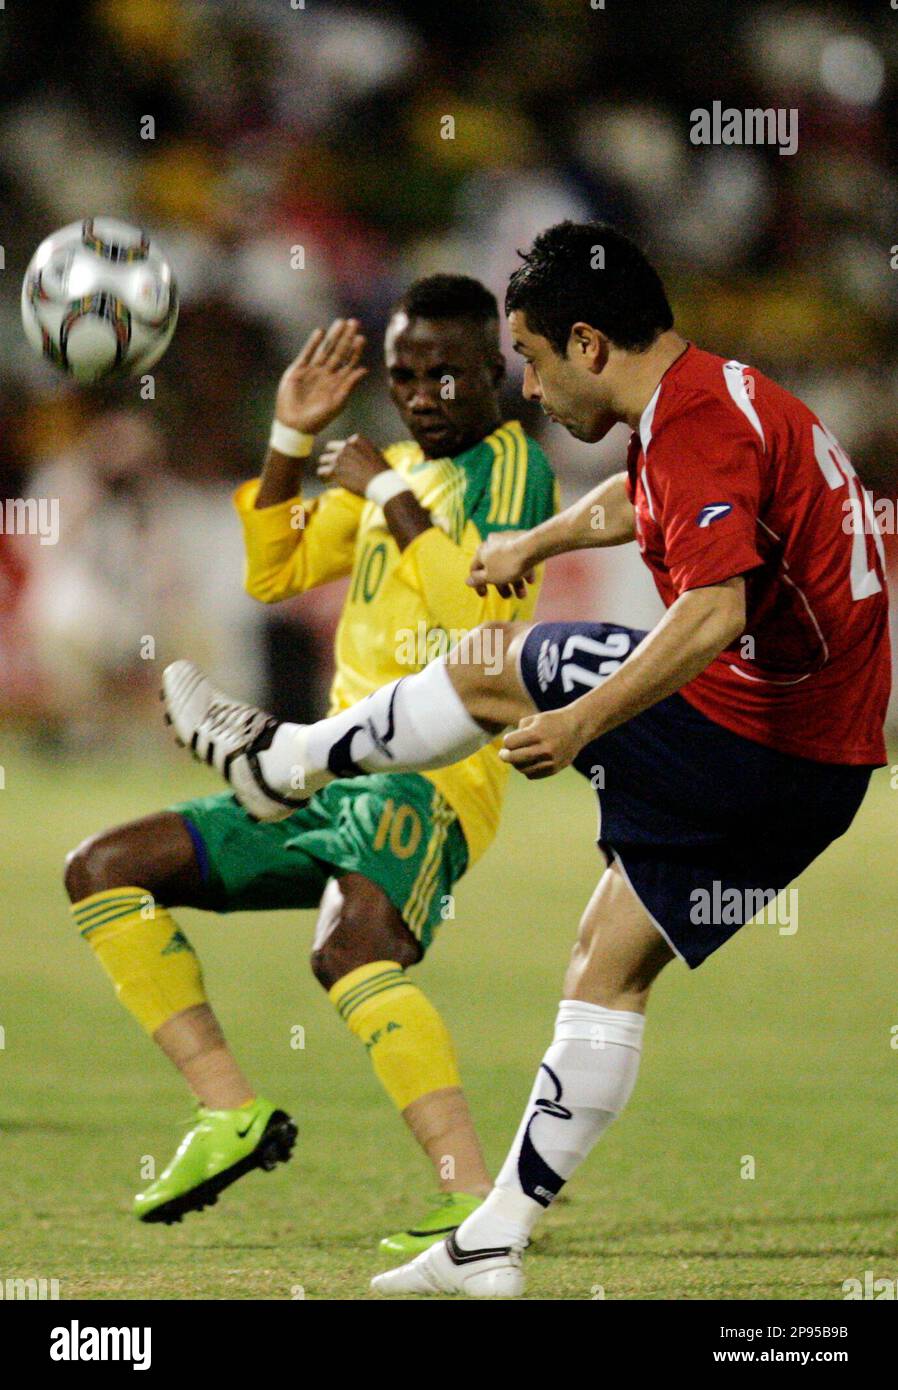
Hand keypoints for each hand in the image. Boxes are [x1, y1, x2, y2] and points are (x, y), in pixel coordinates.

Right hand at [274, 319, 366, 435]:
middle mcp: (326, 373)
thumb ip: (349, 385)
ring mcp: (312, 370)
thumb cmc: (318, 418)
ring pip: (324, 349)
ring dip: (332, 336)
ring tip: (340, 323)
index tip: (361, 337)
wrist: (295, 425)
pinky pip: (307, 353)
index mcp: (337, 381)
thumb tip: (364, 369)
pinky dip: (313, 343)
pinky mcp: (298, 370)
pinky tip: (320, 332)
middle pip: (338, 351)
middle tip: (354, 322)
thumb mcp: (337, 402)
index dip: (355, 350)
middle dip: (346, 337)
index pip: (349, 361)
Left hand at [317, 433, 388, 496]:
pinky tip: (327, 481)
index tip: (347, 461)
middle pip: (329, 448)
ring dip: (326, 467)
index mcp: (356, 439)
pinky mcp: (334, 470)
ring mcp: (339, 457)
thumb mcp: (375, 453)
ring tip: (329, 475)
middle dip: (331, 457)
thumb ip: (363, 450)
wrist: (380, 483)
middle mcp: (346, 446)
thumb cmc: (381, 471)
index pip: (343, 443)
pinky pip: (321, 472)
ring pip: (323, 459)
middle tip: (335, 467)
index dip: (343, 452)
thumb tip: (357, 455)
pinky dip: (324, 477)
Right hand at [467, 531, 535, 597]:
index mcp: (481, 551)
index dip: (478, 585)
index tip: (485, 596)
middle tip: (509, 596)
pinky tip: (530, 580)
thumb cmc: (508, 564)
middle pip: (494, 568)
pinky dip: (523, 570)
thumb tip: (468, 582)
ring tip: (523, 594)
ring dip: (515, 582)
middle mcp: (492, 543)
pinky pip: (519, 557)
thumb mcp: (490, 577)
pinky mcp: (522, 539)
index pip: (475, 569)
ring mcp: (507, 540)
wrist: (532, 547)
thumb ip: (478, 580)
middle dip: (502, 586)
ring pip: (508, 564)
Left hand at [499, 707, 584, 779]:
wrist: (578, 727)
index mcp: (536, 734)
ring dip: (516, 764)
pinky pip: (532, 775)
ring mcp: (550, 761)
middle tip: (503, 754)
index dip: (507, 742)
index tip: (510, 740)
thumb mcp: (534, 719)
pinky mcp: (554, 769)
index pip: (509, 743)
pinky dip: (527, 770)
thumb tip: (507, 749)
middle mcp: (544, 749)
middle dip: (505, 756)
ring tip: (519, 756)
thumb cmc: (552, 721)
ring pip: (522, 769)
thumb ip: (518, 732)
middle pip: (513, 758)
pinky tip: (529, 762)